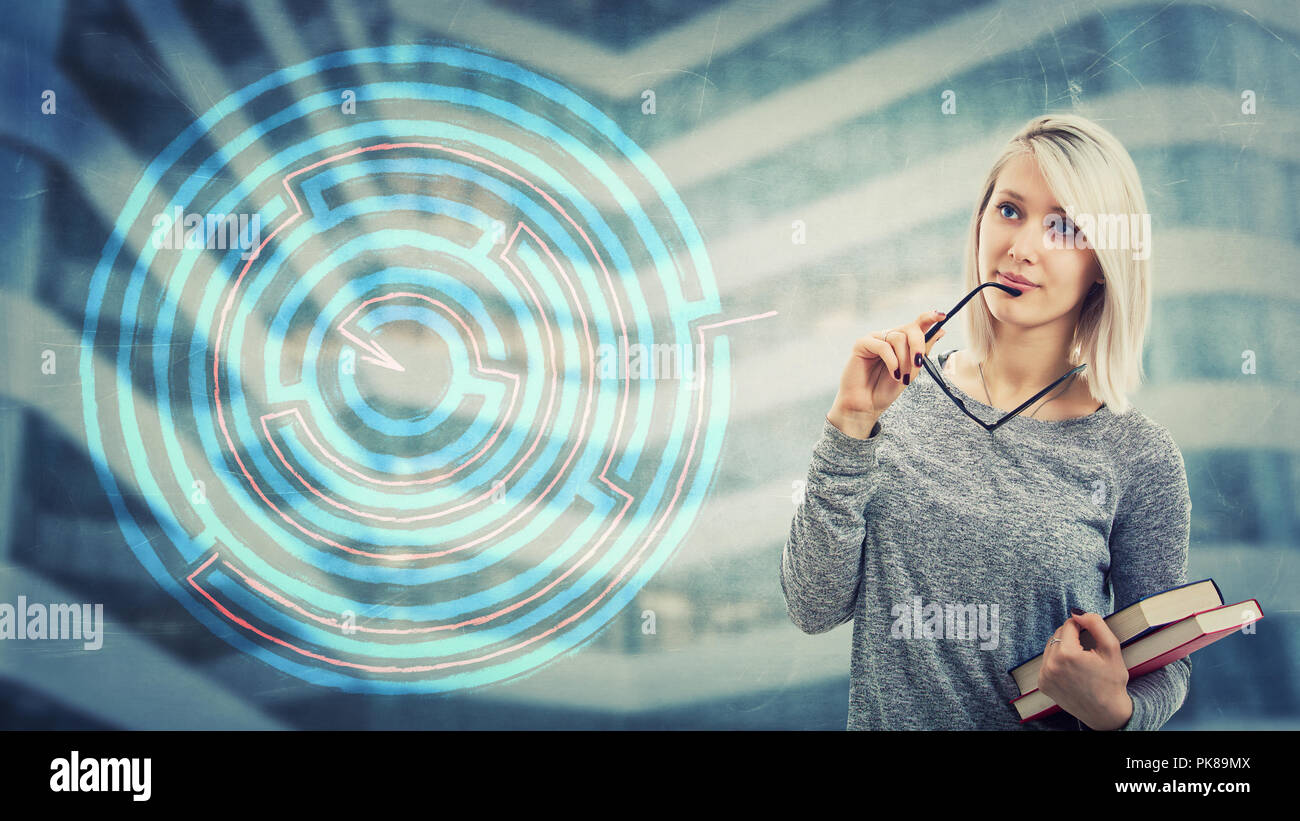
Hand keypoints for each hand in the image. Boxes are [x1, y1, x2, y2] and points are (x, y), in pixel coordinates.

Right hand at [827, 310, 946, 436]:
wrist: (867, 405)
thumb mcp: (911, 371)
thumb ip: (923, 351)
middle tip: (919, 364)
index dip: (930, 317)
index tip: (942, 316)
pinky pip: (883, 346)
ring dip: (904, 360)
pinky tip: (893, 373)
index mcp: (902, 341)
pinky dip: (892, 361)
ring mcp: (875, 338)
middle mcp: (888, 336)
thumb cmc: (886, 389)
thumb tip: (941, 331)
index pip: (917, 324)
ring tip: (901, 377)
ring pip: (898, 338)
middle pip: (910, 328)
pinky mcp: (862, 344)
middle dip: (918, 345)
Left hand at [1037, 610, 1132, 729]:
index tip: (1091, 635)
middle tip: (1088, 651)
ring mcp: (1044, 675)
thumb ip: (1095, 624)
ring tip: (1081, 661)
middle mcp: (1051, 665)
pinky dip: (1058, 661)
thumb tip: (1077, 612)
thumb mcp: (1111, 649)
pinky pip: (1047, 661)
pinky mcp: (1042, 684)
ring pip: (1051, 646)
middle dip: (1072, 637)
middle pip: (1058, 634)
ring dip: (1064, 647)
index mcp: (1067, 654)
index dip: (1082, 627)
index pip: (1069, 624)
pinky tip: (1072, 670)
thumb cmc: (1112, 682)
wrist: (1106, 713)